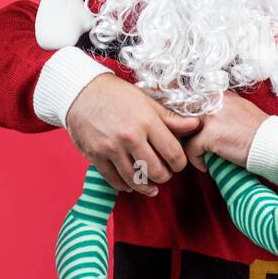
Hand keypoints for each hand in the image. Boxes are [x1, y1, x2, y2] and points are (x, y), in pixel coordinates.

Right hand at [64, 74, 199, 195]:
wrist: (81, 92)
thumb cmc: (117, 95)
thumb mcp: (147, 101)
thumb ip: (171, 118)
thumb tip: (196, 125)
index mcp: (146, 121)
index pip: (173, 153)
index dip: (180, 163)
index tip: (178, 163)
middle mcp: (130, 137)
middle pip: (156, 170)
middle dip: (164, 176)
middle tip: (165, 174)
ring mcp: (111, 148)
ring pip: (135, 179)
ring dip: (146, 186)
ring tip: (152, 186)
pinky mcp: (96, 156)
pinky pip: (114, 180)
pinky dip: (125, 186)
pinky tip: (131, 184)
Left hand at [182, 91, 270, 172]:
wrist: (272, 143)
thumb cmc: (259, 131)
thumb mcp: (240, 110)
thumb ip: (221, 109)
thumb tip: (204, 119)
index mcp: (220, 94)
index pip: (190, 97)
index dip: (183, 114)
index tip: (185, 128)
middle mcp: (213, 100)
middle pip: (180, 112)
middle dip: (181, 129)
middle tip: (188, 143)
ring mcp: (210, 117)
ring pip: (183, 131)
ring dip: (188, 144)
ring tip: (199, 155)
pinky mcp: (210, 135)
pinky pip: (191, 149)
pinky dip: (196, 160)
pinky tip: (206, 166)